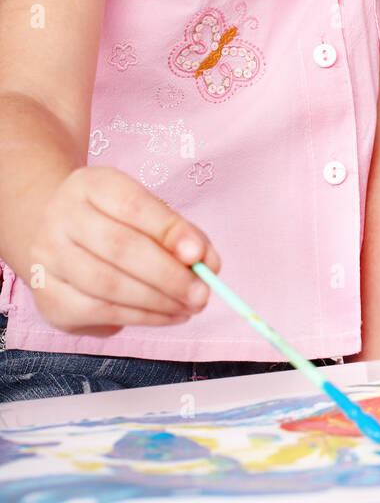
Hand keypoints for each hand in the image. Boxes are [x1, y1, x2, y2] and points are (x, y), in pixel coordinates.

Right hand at [27, 165, 221, 335]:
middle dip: (168, 275)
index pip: (132, 206)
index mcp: (90, 185)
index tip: (199, 254)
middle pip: (119, 248)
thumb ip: (179, 232)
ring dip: (157, 302)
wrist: (53, 231)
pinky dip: (140, 318)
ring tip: (189, 306)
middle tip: (202, 293)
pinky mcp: (47, 297)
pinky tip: (167, 315)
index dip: (168, 230)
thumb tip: (208, 262)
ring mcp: (47, 258)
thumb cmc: (114, 220)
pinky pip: (98, 311)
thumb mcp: (144, 210)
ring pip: (108, 285)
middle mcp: (61, 217)